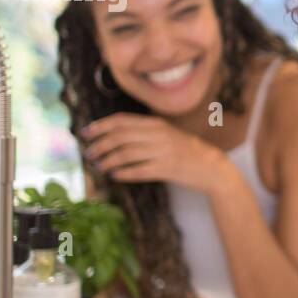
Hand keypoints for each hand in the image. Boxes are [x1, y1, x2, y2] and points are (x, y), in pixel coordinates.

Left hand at [81, 113, 229, 192]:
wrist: (212, 168)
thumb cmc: (187, 151)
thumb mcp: (167, 134)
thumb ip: (145, 132)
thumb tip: (114, 135)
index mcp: (157, 124)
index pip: (121, 121)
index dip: (100, 126)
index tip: (85, 133)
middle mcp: (159, 135)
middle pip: (119, 137)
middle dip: (99, 145)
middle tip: (89, 154)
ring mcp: (163, 152)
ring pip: (125, 154)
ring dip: (107, 161)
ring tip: (99, 167)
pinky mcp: (166, 169)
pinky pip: (138, 171)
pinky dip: (123, 173)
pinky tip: (115, 176)